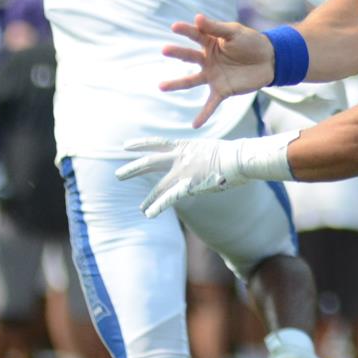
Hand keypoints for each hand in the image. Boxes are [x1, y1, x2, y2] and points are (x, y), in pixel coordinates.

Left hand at [118, 133, 293, 217]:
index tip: (125, 146)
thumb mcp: (213, 149)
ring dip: (149, 198)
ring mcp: (183, 172)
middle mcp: (180, 158)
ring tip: (140, 209)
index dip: (140, 144)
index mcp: (185, 146)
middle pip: (149, 163)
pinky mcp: (188, 185)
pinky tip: (148, 214)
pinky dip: (158, 206)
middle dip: (133, 170)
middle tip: (118, 176)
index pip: (157, 143)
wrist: (239, 158)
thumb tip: (203, 162)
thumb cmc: (234, 154)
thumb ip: (202, 157)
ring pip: (158, 186)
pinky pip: (169, 198)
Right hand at [161, 15, 274, 126]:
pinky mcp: (222, 90)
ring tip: (161, 87)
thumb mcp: (235, 32)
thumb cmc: (251, 42)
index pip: (195, 35)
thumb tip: (197, 17)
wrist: (269, 60)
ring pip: (192, 81)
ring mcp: (213, 76)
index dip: (185, 30)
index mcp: (210, 42)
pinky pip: (211, 103)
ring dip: (177, 84)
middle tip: (165, 50)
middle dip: (177, 53)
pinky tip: (194, 125)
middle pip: (189, 56)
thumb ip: (216, 28)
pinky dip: (203, 114)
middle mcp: (207, 59)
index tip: (175, 26)